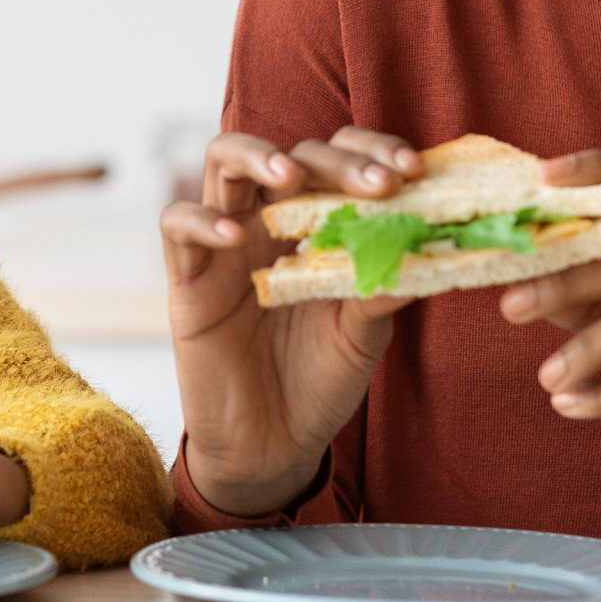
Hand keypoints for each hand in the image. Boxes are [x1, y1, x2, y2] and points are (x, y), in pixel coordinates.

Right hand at [160, 126, 426, 517]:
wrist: (272, 449)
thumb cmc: (319, 384)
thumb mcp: (363, 335)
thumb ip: (383, 288)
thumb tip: (424, 244)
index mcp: (316, 226)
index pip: (339, 158)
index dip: (372, 152)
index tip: (413, 170)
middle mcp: (270, 222)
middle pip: (292, 153)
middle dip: (335, 161)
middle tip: (375, 185)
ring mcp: (226, 245)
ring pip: (223, 161)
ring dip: (258, 156)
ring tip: (291, 176)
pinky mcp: (187, 279)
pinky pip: (176, 225)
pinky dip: (201, 220)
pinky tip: (234, 237)